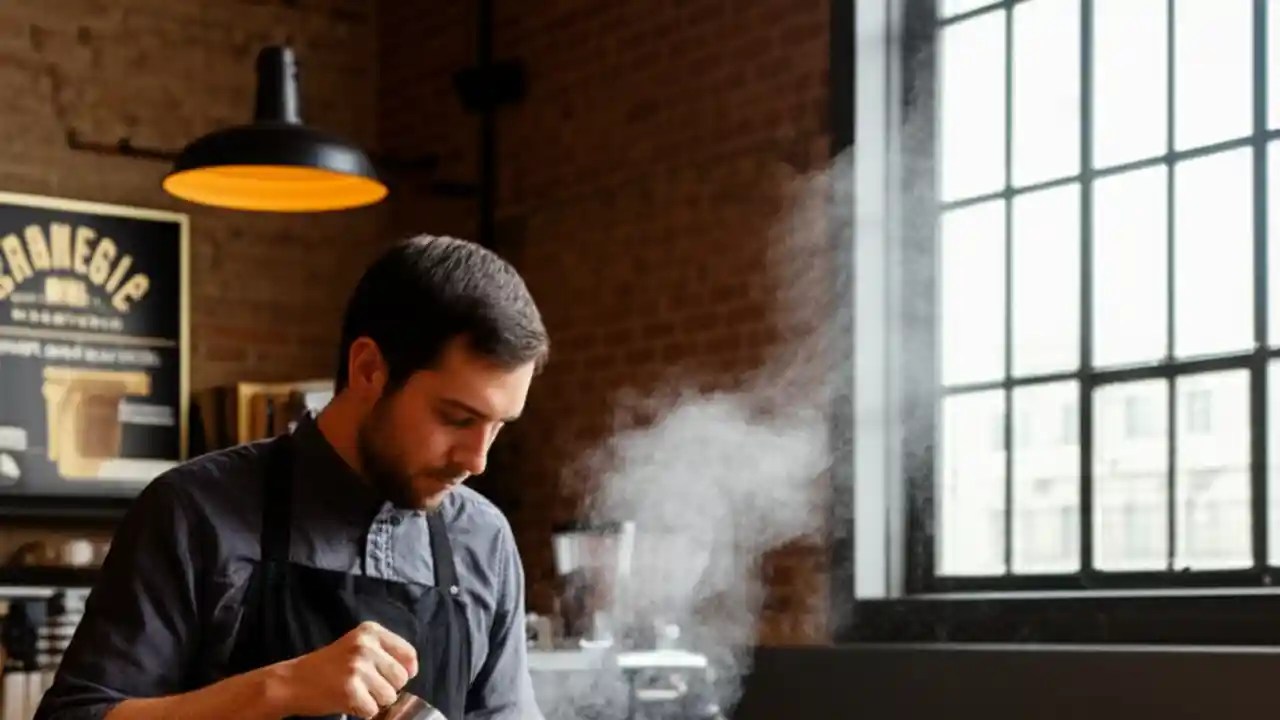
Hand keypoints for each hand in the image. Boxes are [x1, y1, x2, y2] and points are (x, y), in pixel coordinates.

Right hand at [275, 620, 418, 718]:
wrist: (293, 681)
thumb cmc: (327, 666)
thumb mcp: (356, 646)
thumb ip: (384, 652)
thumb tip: (411, 671)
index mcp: (371, 632)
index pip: (409, 654)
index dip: (406, 671)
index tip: (391, 678)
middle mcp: (366, 646)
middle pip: (401, 678)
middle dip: (387, 688)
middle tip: (365, 686)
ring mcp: (358, 667)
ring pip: (389, 696)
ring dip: (374, 701)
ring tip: (355, 692)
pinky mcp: (350, 690)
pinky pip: (373, 710)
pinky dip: (363, 712)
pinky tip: (347, 701)